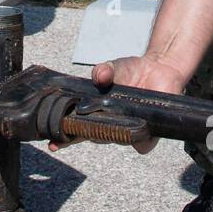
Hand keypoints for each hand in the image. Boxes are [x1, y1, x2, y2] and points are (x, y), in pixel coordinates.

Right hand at [48, 53, 188, 156]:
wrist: (159, 68)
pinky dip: (139, 138)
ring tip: (113, 116)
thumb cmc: (131, 70)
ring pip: (116, 140)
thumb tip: (99, 77)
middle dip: (87, 132)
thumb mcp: (113, 67)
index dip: (64, 138)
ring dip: (113, 130)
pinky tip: (139, 126)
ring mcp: (129, 131)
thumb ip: (103, 71)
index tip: (53, 143)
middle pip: (94, 136)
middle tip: (83, 121)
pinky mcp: (150, 134)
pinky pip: (142, 145)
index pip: (76, 128)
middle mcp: (110, 125)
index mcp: (96, 113)